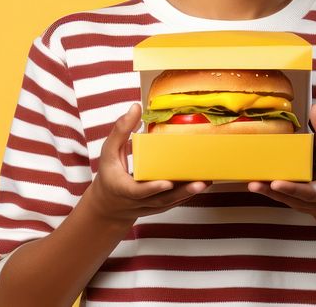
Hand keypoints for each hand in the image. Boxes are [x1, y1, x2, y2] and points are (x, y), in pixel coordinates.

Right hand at [82, 103, 208, 225]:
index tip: (167, 183)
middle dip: (182, 192)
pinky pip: (174, 202)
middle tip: (200, 183)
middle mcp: (138, 201)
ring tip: (207, 181)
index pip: (138, 191)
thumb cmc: (109, 174)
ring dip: (190, 193)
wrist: (108, 205)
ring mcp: (149, 207)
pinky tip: (202, 184)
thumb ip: (121, 130)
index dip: (152, 188)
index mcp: (123, 188)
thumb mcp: (109, 151)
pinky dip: (188, 195)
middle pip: (161, 200)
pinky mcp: (158, 207)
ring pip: (171, 203)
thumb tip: (136, 107)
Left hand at [248, 103, 315, 225]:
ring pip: (281, 198)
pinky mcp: (293, 202)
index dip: (293, 188)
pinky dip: (266, 188)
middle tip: (253, 183)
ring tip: (248, 180)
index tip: (277, 183)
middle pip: (289, 197)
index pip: (309, 192)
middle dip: (271, 191)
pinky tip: (251, 177)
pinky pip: (279, 196)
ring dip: (264, 190)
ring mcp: (301, 205)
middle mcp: (312, 203)